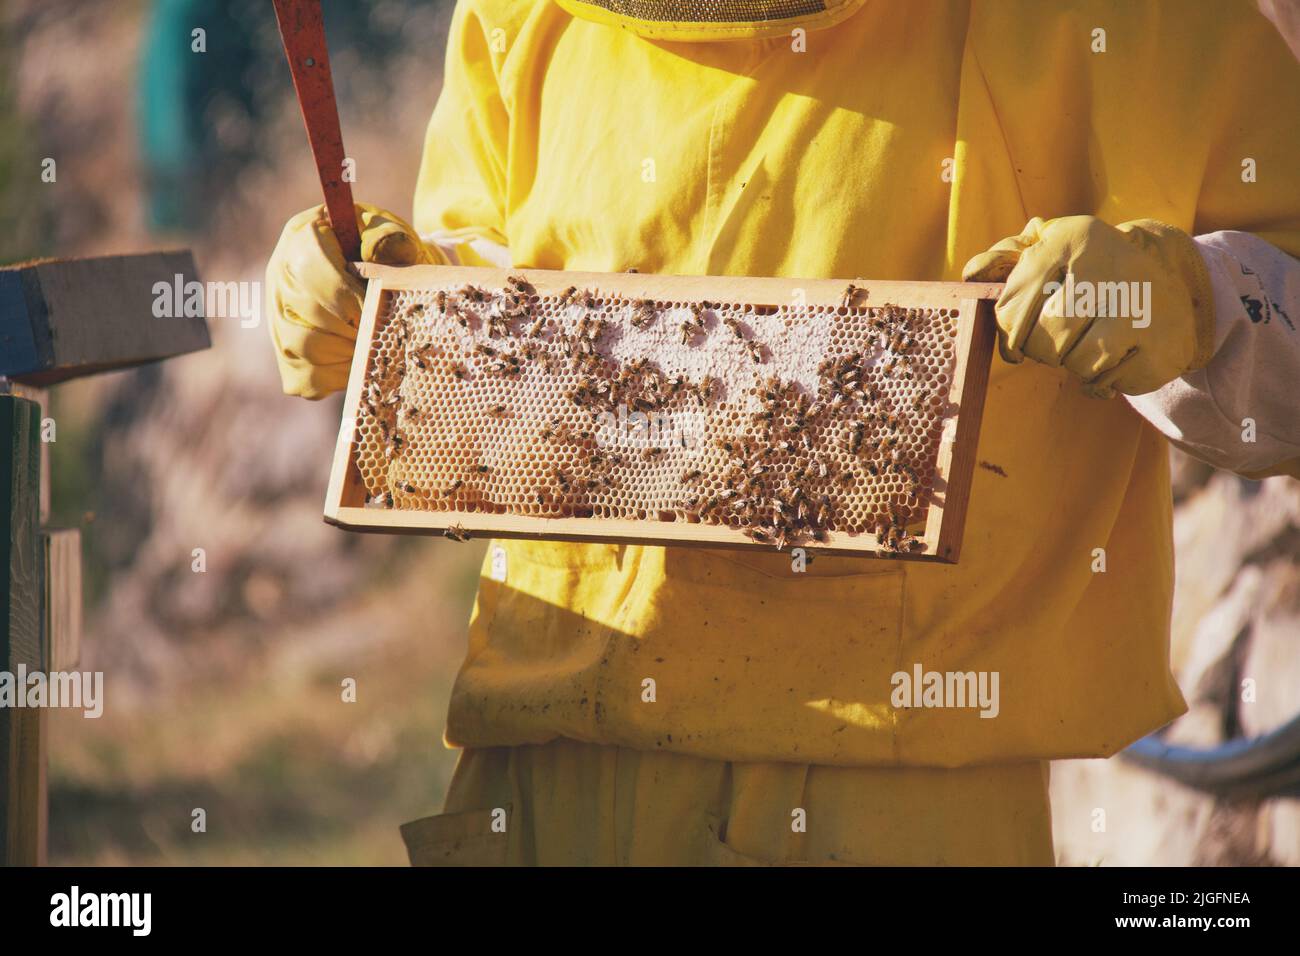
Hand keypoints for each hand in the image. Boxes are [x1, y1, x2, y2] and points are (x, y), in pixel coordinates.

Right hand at [267, 202, 433, 398]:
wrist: (383, 276)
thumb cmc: (387, 252)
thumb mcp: (393, 234)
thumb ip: (390, 238)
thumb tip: (383, 249)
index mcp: (302, 237)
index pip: (309, 268)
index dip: (347, 295)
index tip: (375, 306)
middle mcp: (280, 275)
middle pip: (303, 310)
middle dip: (350, 327)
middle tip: (377, 329)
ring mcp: (278, 314)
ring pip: (298, 346)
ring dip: (342, 354)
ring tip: (369, 346)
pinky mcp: (287, 349)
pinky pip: (302, 377)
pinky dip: (334, 379)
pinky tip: (358, 364)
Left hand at [962, 216, 1215, 396]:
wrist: (1174, 283)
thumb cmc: (1093, 270)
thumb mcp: (1054, 248)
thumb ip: (1007, 258)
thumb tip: (971, 276)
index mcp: (1073, 240)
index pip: (1012, 308)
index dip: (1008, 334)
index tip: (1016, 344)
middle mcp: (1108, 268)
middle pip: (1043, 341)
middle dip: (1044, 350)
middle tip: (1059, 342)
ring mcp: (1139, 310)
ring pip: (1074, 363)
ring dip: (1073, 364)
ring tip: (1088, 345)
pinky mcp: (1158, 346)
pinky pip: (1106, 381)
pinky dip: (1101, 379)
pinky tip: (1115, 357)